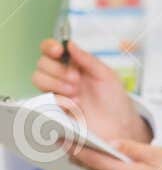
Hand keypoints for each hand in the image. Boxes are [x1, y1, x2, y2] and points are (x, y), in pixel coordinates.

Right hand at [31, 39, 150, 145]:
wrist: (116, 125)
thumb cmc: (114, 99)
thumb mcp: (106, 75)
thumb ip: (88, 59)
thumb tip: (70, 44)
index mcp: (75, 64)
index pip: (53, 49)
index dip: (51, 47)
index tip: (59, 51)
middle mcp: (62, 75)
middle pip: (42, 63)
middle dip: (58, 70)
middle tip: (76, 80)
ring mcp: (56, 91)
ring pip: (38, 78)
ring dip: (56, 84)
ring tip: (76, 93)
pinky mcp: (53, 106)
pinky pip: (43, 97)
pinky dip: (58, 99)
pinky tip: (74, 104)